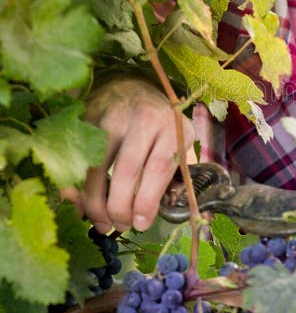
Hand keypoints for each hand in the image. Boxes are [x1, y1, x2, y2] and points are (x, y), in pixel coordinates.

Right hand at [62, 77, 194, 233]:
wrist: (132, 86)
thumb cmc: (161, 123)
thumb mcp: (180, 141)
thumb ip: (184, 175)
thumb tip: (201, 217)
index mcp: (172, 128)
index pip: (158, 168)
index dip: (147, 201)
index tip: (141, 224)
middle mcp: (143, 119)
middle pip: (126, 170)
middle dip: (120, 207)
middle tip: (119, 226)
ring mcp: (111, 118)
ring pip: (97, 167)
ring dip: (95, 202)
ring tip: (101, 222)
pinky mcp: (87, 120)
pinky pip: (78, 160)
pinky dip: (76, 187)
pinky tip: (81, 204)